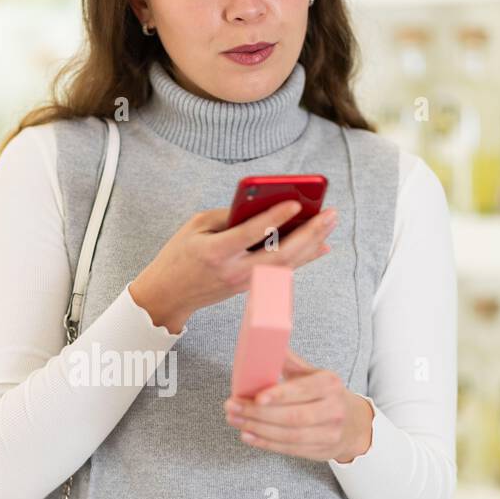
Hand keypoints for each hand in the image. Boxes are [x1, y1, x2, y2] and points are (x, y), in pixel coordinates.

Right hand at [128, 202, 336, 333]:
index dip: (274, 218)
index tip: (296, 203)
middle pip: (279, 255)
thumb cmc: (180, 255)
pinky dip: (303, 258)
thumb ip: (228, 215)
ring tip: (330, 223)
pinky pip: (282, 272)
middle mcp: (234, 271)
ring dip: (312, 244)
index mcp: (216, 253)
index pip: (250, 234)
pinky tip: (320, 245)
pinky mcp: (250, 288)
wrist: (169, 295)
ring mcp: (244, 283)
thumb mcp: (196, 227)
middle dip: (309, 234)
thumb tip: (264, 205)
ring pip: (286, 265)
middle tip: (330, 213)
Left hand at [223, 348, 373, 461]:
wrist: (354, 424)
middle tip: (232, 407)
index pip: (302, 390)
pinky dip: (265, 443)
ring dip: (257, 429)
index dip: (279, 395)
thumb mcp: (314, 374)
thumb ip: (289, 362)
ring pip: (289, 435)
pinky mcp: (320, 450)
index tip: (256, 397)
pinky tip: (247, 435)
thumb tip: (264, 343)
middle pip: (293, 416)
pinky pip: (289, 448)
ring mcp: (329, 433)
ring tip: (235, 420)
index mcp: (329, 384)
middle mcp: (333, 409)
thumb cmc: (325, 394)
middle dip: (258, 413)